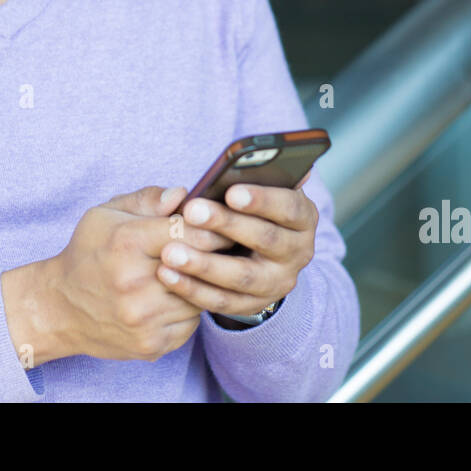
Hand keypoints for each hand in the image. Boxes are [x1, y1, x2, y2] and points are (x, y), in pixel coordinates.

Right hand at [9, 185, 235, 365]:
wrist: (59, 309)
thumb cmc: (88, 254)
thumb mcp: (106, 214)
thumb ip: (147, 199)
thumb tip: (184, 195)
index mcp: (127, 243)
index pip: (189, 230)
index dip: (210, 225)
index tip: (219, 224)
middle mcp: (135, 283)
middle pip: (200, 264)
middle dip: (214, 253)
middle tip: (223, 246)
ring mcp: (144, 318)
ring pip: (200, 295)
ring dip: (202, 283)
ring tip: (196, 272)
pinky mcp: (151, 344)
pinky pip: (191, 323)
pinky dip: (188, 309)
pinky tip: (175, 298)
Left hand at [156, 175, 318, 320]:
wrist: (257, 251)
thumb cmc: (249, 207)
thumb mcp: (253, 188)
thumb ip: (245, 176)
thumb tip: (236, 165)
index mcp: (303, 217)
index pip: (289, 207)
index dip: (262, 200)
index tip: (230, 191)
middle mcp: (298, 251)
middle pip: (266, 239)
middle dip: (226, 225)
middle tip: (192, 212)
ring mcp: (278, 282)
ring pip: (242, 275)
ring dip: (204, 264)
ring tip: (171, 251)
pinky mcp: (254, 305)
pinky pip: (223, 301)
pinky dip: (193, 288)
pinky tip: (167, 274)